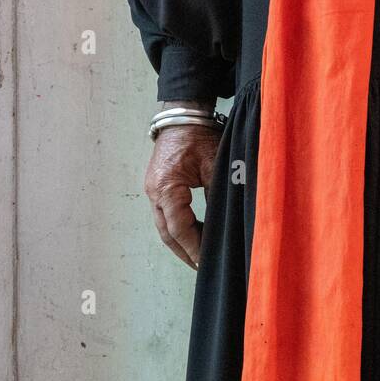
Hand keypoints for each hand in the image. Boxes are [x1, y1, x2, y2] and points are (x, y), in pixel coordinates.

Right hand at [144, 107, 220, 270]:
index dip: (193, 248)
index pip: (178, 229)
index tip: (206, 263)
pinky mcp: (159, 185)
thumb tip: (226, 224)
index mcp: (166, 187)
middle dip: (185, 252)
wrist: (184, 112)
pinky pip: (167, 214)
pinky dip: (180, 227)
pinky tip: (197, 233)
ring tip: (201, 255)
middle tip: (203, 268)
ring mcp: (153, 189)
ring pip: (165, 225)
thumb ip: (218, 195)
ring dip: (182, 241)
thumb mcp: (214, 164)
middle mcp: (154, 191)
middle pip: (167, 233)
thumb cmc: (199, 134)